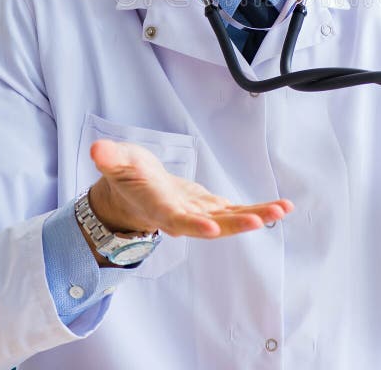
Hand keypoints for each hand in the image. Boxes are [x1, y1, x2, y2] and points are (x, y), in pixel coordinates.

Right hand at [82, 139, 292, 264]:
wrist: (135, 194)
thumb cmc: (126, 176)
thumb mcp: (117, 162)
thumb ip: (111, 158)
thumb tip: (97, 150)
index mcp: (159, 207)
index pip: (176, 219)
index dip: (193, 224)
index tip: (211, 229)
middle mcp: (183, 217)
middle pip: (212, 225)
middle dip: (237, 223)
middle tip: (261, 219)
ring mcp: (201, 215)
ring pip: (231, 220)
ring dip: (256, 215)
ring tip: (282, 209)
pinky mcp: (212, 209)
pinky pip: (239, 211)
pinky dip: (259, 210)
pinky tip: (281, 207)